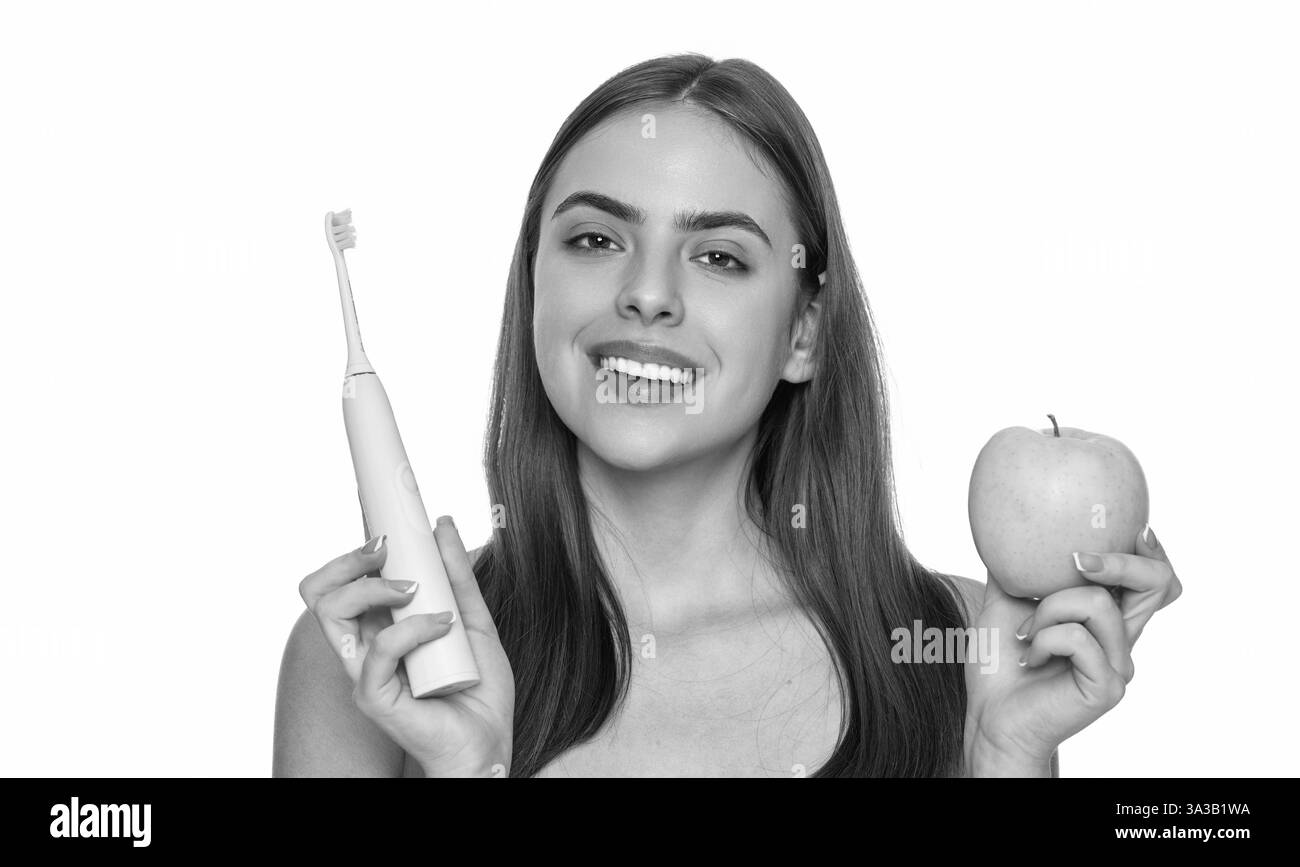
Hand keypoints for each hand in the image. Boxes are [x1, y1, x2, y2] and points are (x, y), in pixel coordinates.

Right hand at [298, 517, 514, 775]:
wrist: (489, 742)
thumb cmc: (476, 689)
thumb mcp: (473, 619)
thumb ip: (458, 576)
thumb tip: (443, 523)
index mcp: (378, 629)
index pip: (337, 583)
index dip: (350, 551)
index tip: (386, 528)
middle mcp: (362, 648)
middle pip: (319, 593)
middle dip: (349, 560)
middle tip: (388, 549)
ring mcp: (363, 672)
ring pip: (331, 614)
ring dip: (373, 587)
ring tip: (417, 589)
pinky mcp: (374, 697)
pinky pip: (376, 651)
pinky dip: (411, 628)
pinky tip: (444, 625)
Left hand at [963, 525, 1181, 774]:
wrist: (989, 716)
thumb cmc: (999, 664)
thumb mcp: (1004, 602)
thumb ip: (1017, 567)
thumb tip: (1005, 524)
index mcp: (1107, 619)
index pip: (1155, 581)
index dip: (1154, 552)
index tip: (1133, 527)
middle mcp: (1122, 640)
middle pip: (1158, 586)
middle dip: (1121, 561)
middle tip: (1078, 560)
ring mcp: (1118, 664)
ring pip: (1098, 604)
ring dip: (1049, 609)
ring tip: (1026, 632)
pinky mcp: (1107, 685)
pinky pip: (1078, 637)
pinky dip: (1044, 637)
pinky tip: (1029, 655)